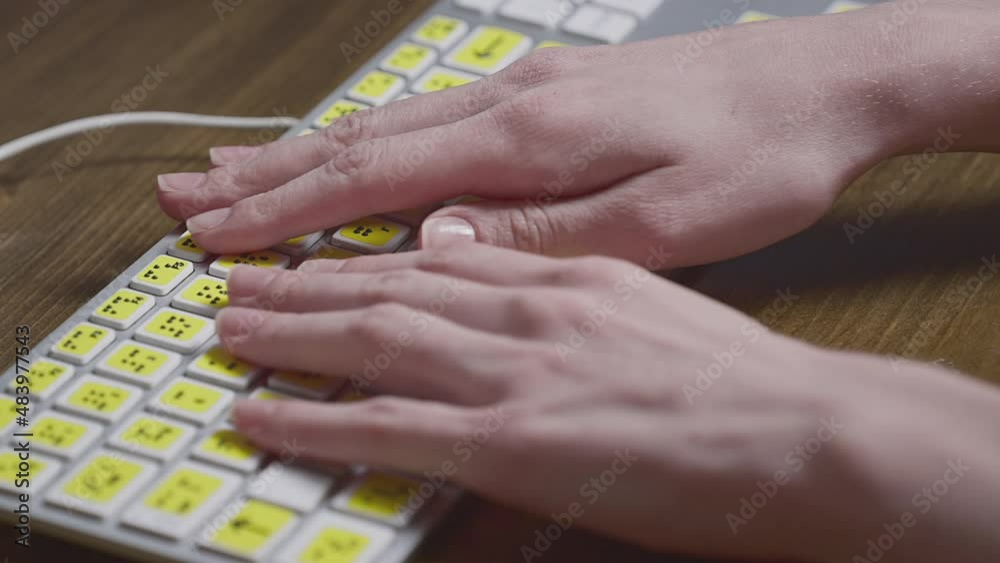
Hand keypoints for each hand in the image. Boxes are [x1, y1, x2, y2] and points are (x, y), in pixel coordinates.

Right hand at [154, 4, 957, 266]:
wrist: (821, 84)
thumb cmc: (756, 156)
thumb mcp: (662, 222)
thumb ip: (541, 236)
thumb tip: (439, 243)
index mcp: (531, 137)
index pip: (376, 179)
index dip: (287, 212)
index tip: (220, 237)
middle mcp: (514, 100)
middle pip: (361, 139)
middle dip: (265, 174)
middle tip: (188, 195)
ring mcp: (528, 86)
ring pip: (389, 120)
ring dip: (305, 151)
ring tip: (236, 168)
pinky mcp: (550, 88)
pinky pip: (432, 112)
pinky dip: (371, 135)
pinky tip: (353, 144)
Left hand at [220, 243, 999, 561]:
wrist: (810, 432)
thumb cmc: (750, 384)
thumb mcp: (661, 309)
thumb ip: (582, 299)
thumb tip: (532, 298)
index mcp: (570, 273)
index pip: (441, 254)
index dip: (368, 258)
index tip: (322, 260)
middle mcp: (530, 307)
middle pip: (390, 283)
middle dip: (305, 283)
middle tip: (241, 282)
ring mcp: (516, 370)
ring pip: (372, 335)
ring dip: (290, 332)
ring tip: (228, 330)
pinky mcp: (512, 441)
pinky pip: (385, 423)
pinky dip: (312, 417)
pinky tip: (260, 414)